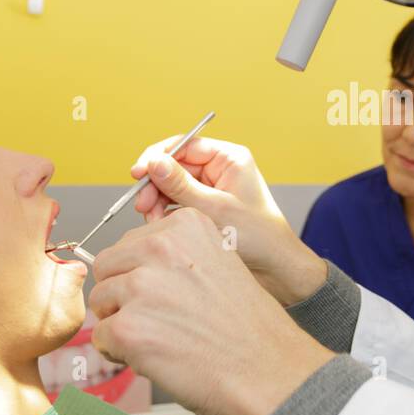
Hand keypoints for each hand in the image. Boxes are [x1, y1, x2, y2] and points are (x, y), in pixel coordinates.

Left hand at [87, 208, 334, 414]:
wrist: (270, 371)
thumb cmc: (248, 327)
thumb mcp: (217, 263)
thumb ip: (173, 256)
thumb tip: (127, 269)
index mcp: (185, 224)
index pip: (131, 243)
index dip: (143, 274)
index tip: (171, 295)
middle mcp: (160, 246)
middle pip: (108, 267)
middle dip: (124, 296)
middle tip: (161, 320)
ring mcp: (141, 286)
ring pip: (101, 302)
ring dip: (122, 323)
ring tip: (163, 338)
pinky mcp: (128, 327)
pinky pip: (101, 338)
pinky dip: (120, 353)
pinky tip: (156, 357)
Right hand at [129, 135, 326, 304]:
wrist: (275, 268)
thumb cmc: (258, 236)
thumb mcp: (215, 209)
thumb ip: (181, 186)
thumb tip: (154, 163)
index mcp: (229, 158)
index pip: (185, 145)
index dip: (158, 156)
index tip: (138, 173)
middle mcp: (220, 169)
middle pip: (174, 166)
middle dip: (155, 185)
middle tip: (142, 206)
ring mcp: (212, 189)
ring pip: (171, 186)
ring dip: (157, 202)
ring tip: (152, 221)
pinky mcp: (205, 208)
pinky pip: (176, 203)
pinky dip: (165, 214)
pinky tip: (161, 227)